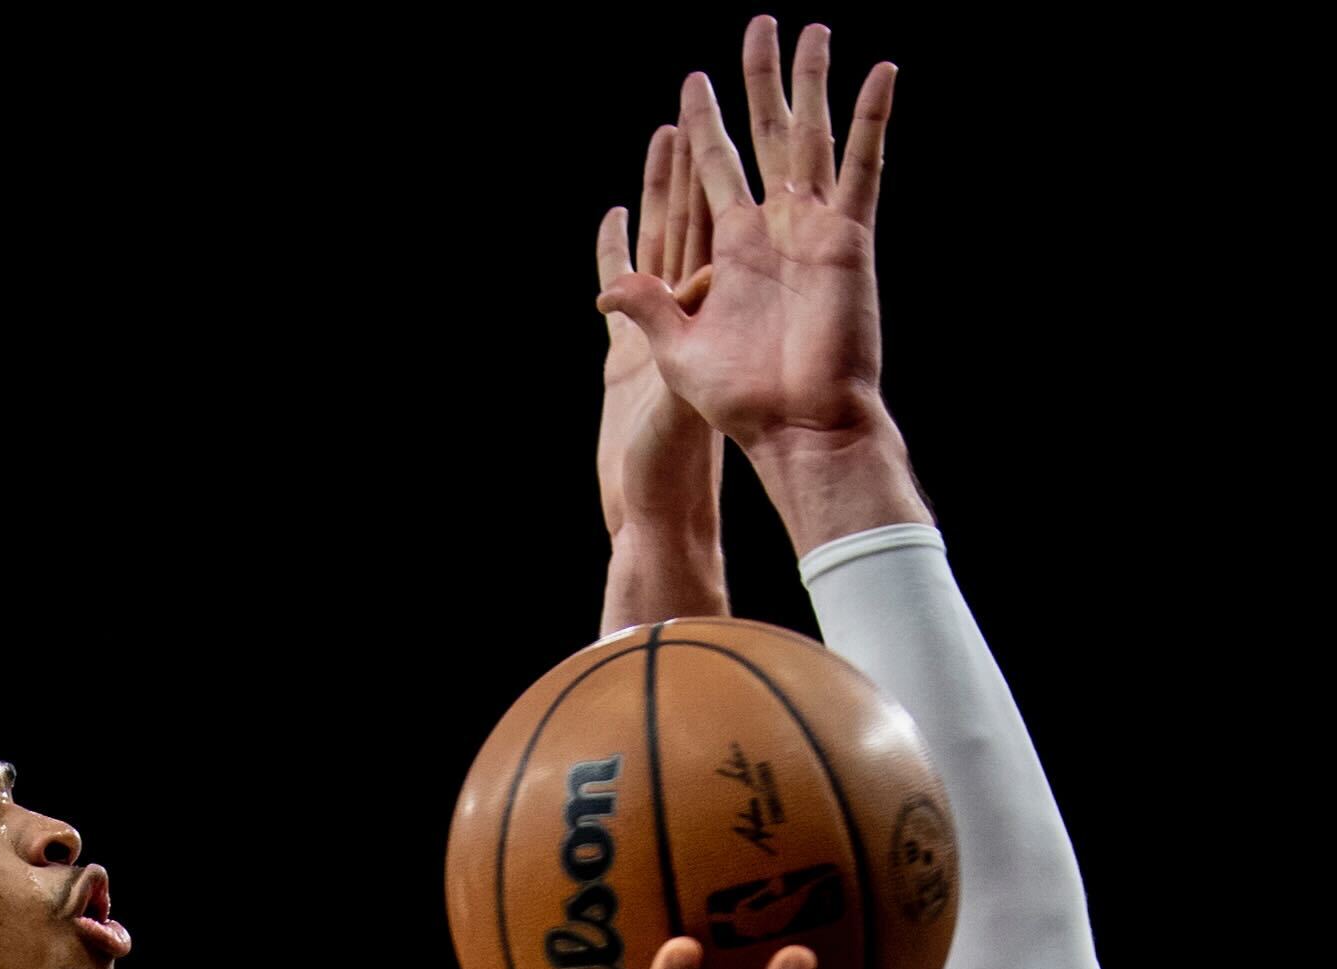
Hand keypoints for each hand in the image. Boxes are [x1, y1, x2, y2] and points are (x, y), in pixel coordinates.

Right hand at [596, 124, 722, 591]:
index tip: (722, 111)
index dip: (716, 160)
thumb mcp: (689, 388)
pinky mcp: (630, 354)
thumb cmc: (686, 464)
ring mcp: (662, 327)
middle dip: (698, 148)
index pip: (717, 213)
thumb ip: (691, 335)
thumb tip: (705, 282)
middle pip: (695, 207)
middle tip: (700, 87)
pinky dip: (616, 253)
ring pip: (661, 237)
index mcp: (713, 302)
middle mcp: (692, 305)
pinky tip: (615, 215)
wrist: (660, 513)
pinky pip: (623, 289)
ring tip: (668, 128)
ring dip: (663, 186)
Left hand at [598, 25, 892, 467]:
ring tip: (813, 31)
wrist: (799, 431)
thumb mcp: (678, 356)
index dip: (702, 127)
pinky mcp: (849, 239)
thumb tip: (607, 289)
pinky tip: (881, 73)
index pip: (713, 170)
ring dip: (813, 83)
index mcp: (732, 252)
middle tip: (757, 27)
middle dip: (760, 82)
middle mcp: (774, 231)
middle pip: (764, 136)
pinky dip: (872, 121)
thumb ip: (649, 310)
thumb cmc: (742, 407)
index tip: (692, 84)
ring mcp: (814, 230)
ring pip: (813, 137)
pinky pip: (864, 167)